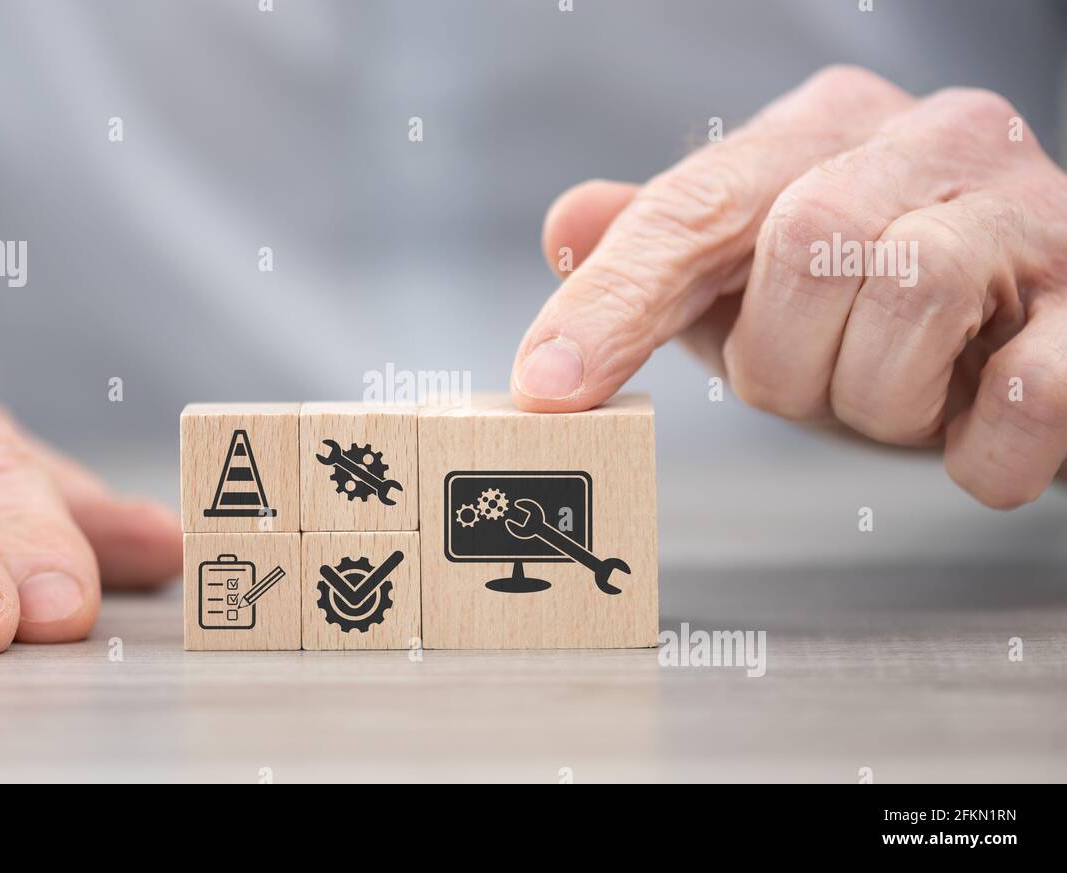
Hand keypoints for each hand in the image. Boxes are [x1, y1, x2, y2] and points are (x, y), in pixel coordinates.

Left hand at [514, 66, 1066, 508]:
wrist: (1042, 343)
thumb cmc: (877, 316)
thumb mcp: (754, 283)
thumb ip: (664, 252)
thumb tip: (567, 227)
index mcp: (828, 129)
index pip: (692, 206)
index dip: (612, 301)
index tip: (546, 390)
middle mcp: (934, 139)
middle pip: (803, 242)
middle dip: (784, 358)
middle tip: (815, 386)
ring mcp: (1032, 211)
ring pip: (915, 295)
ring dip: (880, 398)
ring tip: (902, 399)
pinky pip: (1028, 391)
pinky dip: (978, 450)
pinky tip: (974, 439)